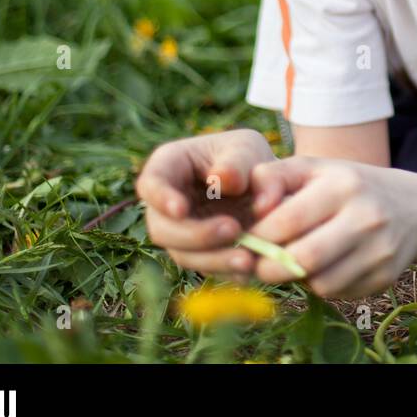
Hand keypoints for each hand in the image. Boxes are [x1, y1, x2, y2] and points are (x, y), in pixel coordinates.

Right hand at [135, 128, 277, 281]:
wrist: (264, 185)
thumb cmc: (247, 156)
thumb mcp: (246, 147)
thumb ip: (237, 162)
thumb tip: (223, 180)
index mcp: (169, 166)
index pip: (151, 183)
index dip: (160, 198)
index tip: (181, 210)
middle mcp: (166, 205)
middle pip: (162, 228)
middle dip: (195, 234)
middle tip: (233, 229)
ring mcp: (180, 233)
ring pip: (183, 254)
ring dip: (213, 259)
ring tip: (247, 258)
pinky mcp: (199, 254)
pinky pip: (206, 268)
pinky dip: (227, 269)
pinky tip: (251, 266)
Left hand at [246, 157, 416, 299]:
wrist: (412, 209)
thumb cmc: (347, 187)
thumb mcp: (314, 169)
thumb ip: (274, 177)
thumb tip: (254, 208)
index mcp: (343, 185)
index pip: (288, 220)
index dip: (259, 236)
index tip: (249, 238)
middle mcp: (366, 217)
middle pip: (304, 259)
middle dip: (270, 268)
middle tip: (259, 264)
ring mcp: (380, 250)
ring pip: (320, 283)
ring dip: (298, 278)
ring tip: (296, 260)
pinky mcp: (385, 276)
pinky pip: (339, 293)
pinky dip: (323, 284)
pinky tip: (326, 266)